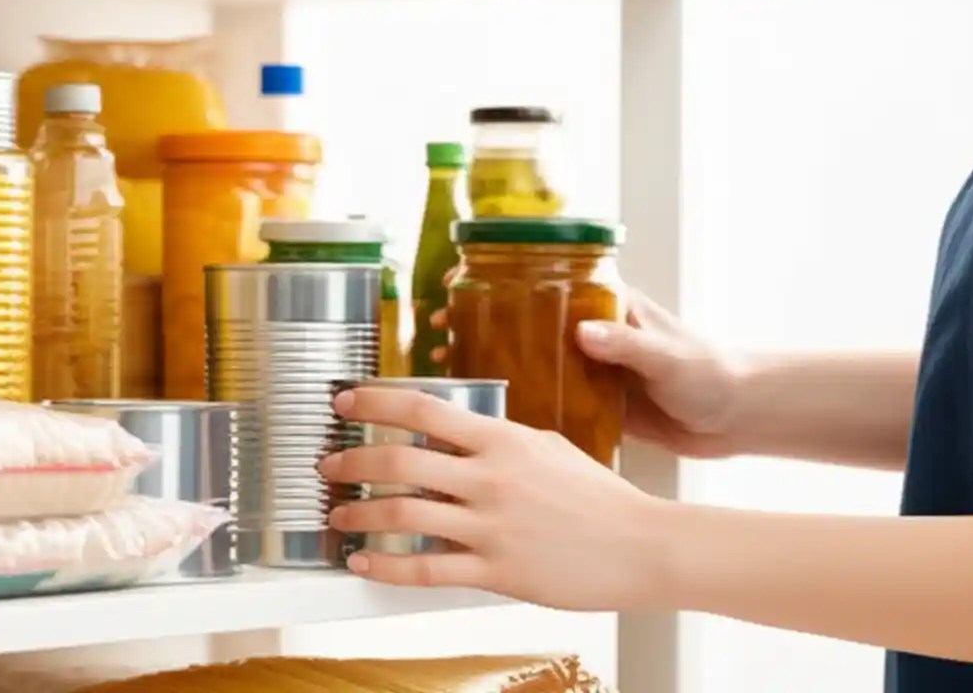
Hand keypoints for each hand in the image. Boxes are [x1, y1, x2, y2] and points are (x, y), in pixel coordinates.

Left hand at [318, 387, 669, 610]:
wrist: (644, 546)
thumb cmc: (599, 496)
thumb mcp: (549, 447)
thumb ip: (500, 440)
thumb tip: (460, 431)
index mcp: (502, 440)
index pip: (422, 409)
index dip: (373, 402)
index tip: (343, 402)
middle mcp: (490, 478)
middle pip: (399, 461)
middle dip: (351, 461)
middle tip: (328, 466)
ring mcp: (491, 526)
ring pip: (403, 515)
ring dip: (359, 514)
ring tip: (339, 516)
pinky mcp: (497, 571)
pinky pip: (426, 570)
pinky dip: (386, 566)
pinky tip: (364, 562)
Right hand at [431, 286, 743, 456]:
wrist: (738, 418)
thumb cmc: (713, 374)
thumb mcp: (670, 357)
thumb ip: (629, 344)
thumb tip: (583, 331)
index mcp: (607, 306)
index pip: (542, 280)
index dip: (496, 280)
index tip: (456, 285)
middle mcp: (590, 332)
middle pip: (523, 320)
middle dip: (478, 323)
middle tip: (436, 336)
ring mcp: (588, 369)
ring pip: (527, 359)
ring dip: (489, 363)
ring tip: (446, 372)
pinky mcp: (592, 403)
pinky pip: (545, 396)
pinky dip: (517, 400)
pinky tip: (485, 414)